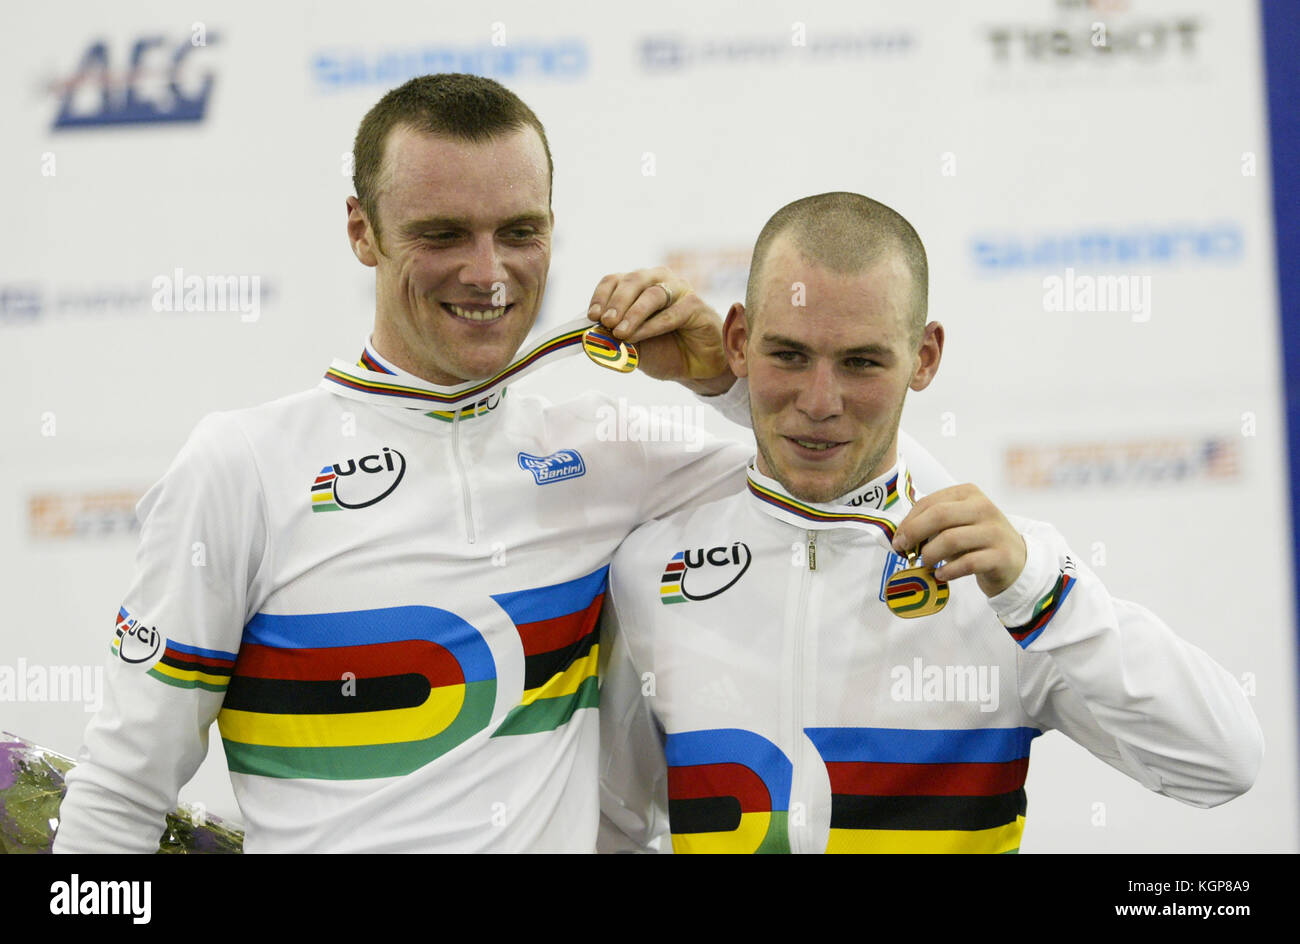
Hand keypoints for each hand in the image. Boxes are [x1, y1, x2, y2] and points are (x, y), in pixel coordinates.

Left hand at [587, 268, 734, 391]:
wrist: (696, 367)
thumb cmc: (664, 352)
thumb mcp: (633, 348)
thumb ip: (614, 341)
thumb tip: (591, 338)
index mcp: (639, 286)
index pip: (615, 280)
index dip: (601, 296)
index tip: (592, 316)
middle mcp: (658, 281)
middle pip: (633, 281)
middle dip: (616, 302)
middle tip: (606, 322)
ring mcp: (679, 291)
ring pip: (652, 294)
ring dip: (633, 314)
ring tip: (620, 333)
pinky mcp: (695, 305)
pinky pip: (671, 313)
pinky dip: (651, 326)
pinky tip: (638, 337)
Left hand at [891, 484, 1026, 597]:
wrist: (1017, 561)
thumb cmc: (977, 540)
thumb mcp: (958, 523)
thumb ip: (932, 523)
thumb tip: (900, 535)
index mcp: (969, 494)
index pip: (930, 502)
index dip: (909, 522)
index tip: (898, 539)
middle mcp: (984, 507)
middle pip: (939, 516)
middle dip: (914, 534)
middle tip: (904, 551)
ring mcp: (995, 531)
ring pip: (951, 539)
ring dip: (930, 554)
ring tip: (926, 564)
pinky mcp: (1001, 556)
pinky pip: (967, 563)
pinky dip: (948, 571)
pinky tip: (941, 575)